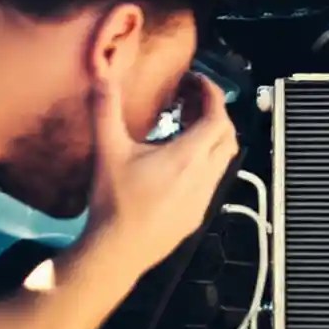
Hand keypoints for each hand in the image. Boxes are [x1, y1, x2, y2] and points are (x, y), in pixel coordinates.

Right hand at [86, 70, 238, 274]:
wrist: (119, 251)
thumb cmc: (115, 202)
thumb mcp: (108, 151)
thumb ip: (106, 110)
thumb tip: (102, 77)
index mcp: (188, 156)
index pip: (218, 117)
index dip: (213, 94)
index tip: (197, 82)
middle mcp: (204, 176)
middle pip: (227, 136)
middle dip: (215, 113)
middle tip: (190, 102)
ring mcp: (204, 198)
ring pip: (223, 159)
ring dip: (212, 138)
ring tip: (185, 129)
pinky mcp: (198, 214)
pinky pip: (213, 180)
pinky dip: (206, 162)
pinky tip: (180, 164)